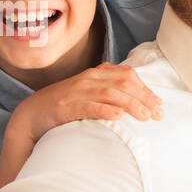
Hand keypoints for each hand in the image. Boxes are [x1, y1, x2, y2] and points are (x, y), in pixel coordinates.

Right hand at [10, 64, 162, 142]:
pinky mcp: (66, 107)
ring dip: (131, 104)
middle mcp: (89, 79)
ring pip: (111, 93)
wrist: (31, 114)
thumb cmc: (63, 107)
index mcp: (96, 74)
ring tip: (145, 116)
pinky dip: (105, 110)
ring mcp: (77, 92)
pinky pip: (88, 106)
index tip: (159, 106)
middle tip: (158, 114)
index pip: (128, 75)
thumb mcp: (88, 95)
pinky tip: (117, 116)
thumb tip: (136, 104)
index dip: (146, 89)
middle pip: (124, 83)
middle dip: (144, 98)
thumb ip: (108, 93)